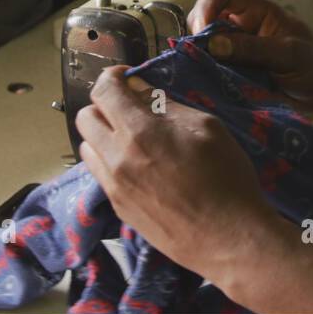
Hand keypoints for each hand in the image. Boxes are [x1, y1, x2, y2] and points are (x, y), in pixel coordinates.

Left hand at [76, 66, 282, 282]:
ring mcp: (113, 185)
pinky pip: (100, 174)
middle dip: (104, 105)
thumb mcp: (207, 127)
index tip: (128, 78)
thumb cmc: (226, 177)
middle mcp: (116, 157)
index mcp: (139, 131)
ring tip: (133, 139)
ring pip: (87, 147)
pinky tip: (140, 166)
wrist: (227, 237)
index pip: (104, 90)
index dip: (113, 76)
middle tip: (131, 109)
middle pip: (85, 117)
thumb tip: (142, 92)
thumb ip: (168, 105)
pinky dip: (111, 161)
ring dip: (103, 135)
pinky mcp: (118, 208)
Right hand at [188, 0, 312, 110]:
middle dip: (198, 35)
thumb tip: (214, 44)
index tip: (203, 35)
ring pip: (203, 44)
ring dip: (199, 57)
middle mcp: (241, 27)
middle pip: (203, 17)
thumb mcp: (290, 55)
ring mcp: (235, 50)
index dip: (206, 7)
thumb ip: (255, 49)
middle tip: (201, 59)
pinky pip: (209, 67)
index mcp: (257, 12)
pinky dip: (204, 74)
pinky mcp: (232, 72)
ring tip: (204, 74)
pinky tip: (208, 84)